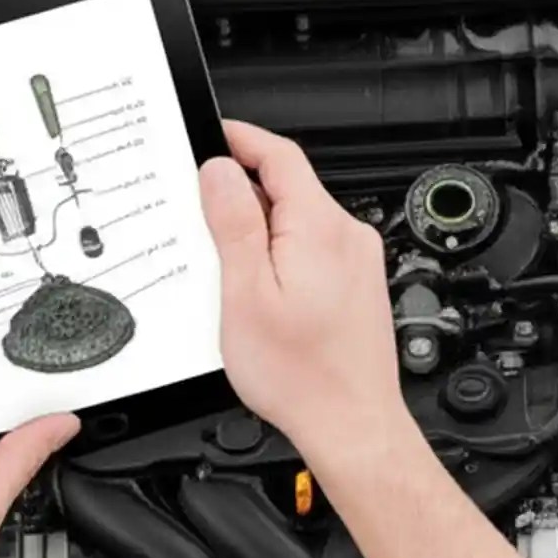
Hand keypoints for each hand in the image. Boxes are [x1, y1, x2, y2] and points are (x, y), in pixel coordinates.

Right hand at [199, 120, 407, 453]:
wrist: (351, 423)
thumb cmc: (303, 375)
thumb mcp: (245, 294)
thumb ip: (233, 224)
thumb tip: (219, 170)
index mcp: (320, 228)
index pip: (279, 155)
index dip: (240, 138)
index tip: (211, 134)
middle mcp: (347, 236)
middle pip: (288, 187)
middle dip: (241, 192)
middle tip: (199, 214)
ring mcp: (357, 260)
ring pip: (299, 220)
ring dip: (260, 228)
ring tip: (229, 268)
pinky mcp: (358, 283)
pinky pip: (313, 248)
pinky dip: (281, 253)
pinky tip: (260, 289)